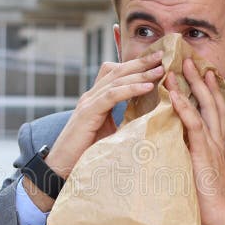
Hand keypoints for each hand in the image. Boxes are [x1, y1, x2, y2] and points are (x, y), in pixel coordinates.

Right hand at [46, 50, 164, 176]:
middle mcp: (91, 96)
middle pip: (118, 70)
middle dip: (141, 62)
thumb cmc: (86, 154)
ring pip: (116, 79)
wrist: (62, 168)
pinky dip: (131, 89)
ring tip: (160, 69)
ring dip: (140, 73)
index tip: (157, 62)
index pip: (115, 73)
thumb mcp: (110, 134)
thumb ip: (124, 122)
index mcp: (96, 99)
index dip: (135, 65)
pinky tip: (148, 86)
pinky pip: (112, 95)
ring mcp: (88, 103)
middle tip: (162, 55)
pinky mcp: (88, 113)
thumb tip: (148, 121)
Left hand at [167, 58, 224, 224]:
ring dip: (191, 85)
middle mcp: (217, 139)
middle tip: (189, 59)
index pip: (213, 110)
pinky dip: (183, 107)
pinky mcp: (203, 153)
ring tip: (178, 67)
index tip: (200, 73)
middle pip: (212, 101)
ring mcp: (212, 145)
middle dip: (201, 79)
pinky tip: (173, 94)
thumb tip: (173, 146)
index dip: (208, 90)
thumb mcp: (197, 171)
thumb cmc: (206, 200)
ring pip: (203, 107)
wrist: (222, 217)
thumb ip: (189, 156)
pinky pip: (193, 125)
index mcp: (216, 143)